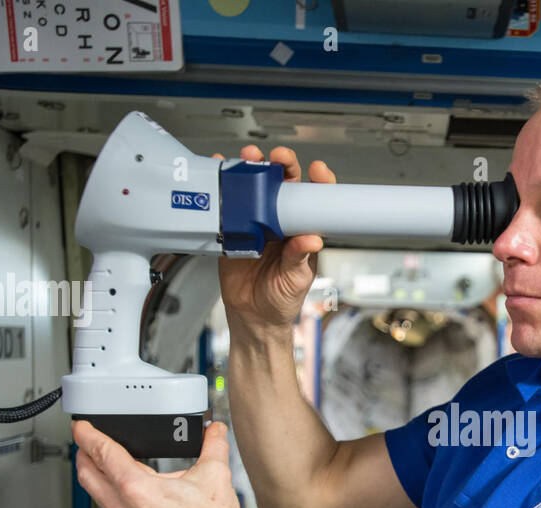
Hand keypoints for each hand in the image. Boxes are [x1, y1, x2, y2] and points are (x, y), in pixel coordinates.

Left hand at [72, 419, 263, 507]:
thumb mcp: (215, 476)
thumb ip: (213, 446)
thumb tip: (213, 431)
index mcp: (138, 489)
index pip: (102, 453)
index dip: (87, 434)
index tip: (81, 426)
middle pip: (87, 475)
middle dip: (82, 453)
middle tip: (84, 439)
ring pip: (95, 493)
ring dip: (92, 473)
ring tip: (99, 459)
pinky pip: (109, 507)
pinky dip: (107, 490)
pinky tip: (123, 486)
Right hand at [212, 144, 335, 334]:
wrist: (252, 318)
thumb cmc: (281, 300)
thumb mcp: (296, 280)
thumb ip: (300, 258)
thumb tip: (311, 240)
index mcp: (301, 232)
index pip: (314, 201)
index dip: (319, 182)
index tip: (318, 171)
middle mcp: (281, 223)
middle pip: (283, 185)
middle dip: (281, 165)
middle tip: (278, 158)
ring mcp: (256, 224)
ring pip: (256, 189)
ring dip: (252, 168)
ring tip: (250, 157)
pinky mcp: (233, 230)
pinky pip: (229, 206)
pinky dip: (223, 187)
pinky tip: (221, 173)